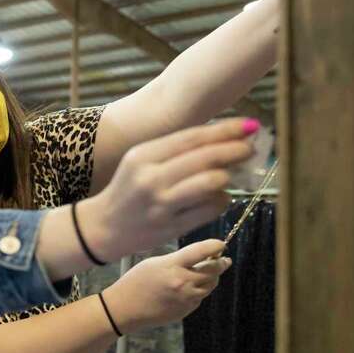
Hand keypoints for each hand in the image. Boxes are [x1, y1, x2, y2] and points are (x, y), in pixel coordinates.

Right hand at [80, 119, 254, 259]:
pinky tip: (220, 197)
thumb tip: (220, 137)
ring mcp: (161, 204)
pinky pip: (209, 209)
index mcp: (143, 155)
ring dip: (228, 176)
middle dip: (235, 150)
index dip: (225, 130)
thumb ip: (174, 150)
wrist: (103, 227)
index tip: (248, 126)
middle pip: (206, 158)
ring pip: (211, 182)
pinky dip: (222, 200)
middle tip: (250, 148)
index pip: (192, 137)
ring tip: (231, 175)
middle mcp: (151, 178)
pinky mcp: (170, 227)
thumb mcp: (140, 161)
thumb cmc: (128, 190)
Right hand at [101, 240, 230, 333]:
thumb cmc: (136, 282)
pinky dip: (198, 291)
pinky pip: (199, 297)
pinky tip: (187, 289)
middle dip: (221, 263)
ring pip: (210, 285)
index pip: (202, 251)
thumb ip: (178, 260)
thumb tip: (200, 257)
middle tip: (224, 260)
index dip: (215, 246)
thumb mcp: (154, 263)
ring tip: (206, 274)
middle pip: (213, 270)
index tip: (221, 244)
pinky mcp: (186, 310)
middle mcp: (183, 282)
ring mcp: (186, 298)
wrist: (125, 309)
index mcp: (173, 266)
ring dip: (212, 278)